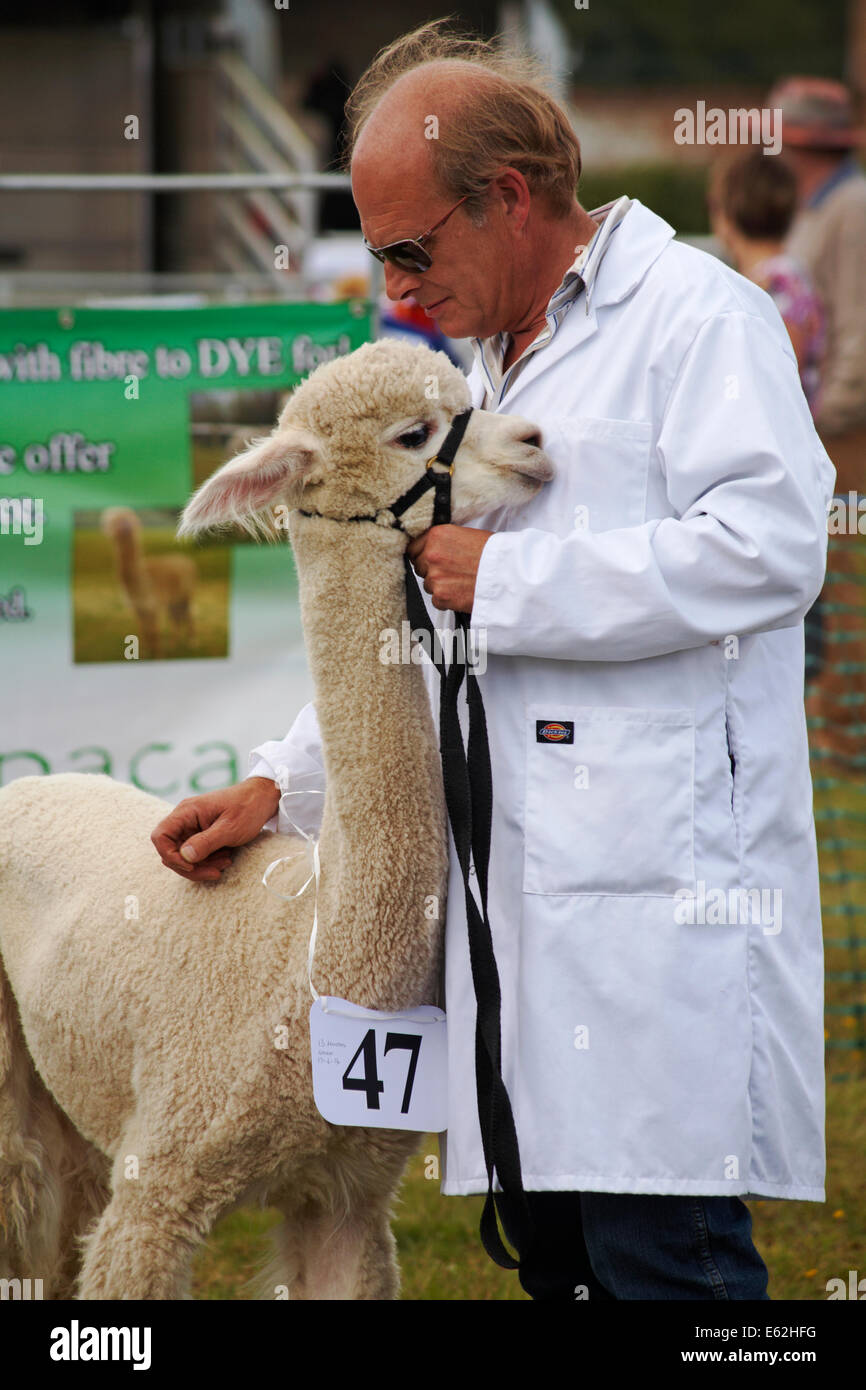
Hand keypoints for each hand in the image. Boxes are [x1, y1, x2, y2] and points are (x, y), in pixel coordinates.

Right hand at [151, 777, 280, 880]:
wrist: (263, 798)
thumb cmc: (248, 807)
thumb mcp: (230, 828)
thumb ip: (206, 842)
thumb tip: (184, 856)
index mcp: (186, 812)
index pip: (160, 836)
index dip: (170, 855)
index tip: (191, 865)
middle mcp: (185, 819)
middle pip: (171, 851)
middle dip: (191, 866)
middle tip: (215, 872)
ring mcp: (192, 827)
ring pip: (184, 856)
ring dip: (202, 866)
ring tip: (225, 863)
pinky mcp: (201, 834)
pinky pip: (196, 854)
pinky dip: (208, 861)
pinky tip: (225, 859)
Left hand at [405, 524, 492, 612]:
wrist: (509, 574)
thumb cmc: (494, 554)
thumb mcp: (467, 535)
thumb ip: (444, 541)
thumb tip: (432, 548)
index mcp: (437, 535)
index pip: (413, 546)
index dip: (422, 553)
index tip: (430, 558)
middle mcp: (432, 555)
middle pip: (419, 566)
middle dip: (431, 570)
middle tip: (451, 570)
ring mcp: (435, 576)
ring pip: (428, 584)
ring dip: (440, 585)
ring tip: (461, 581)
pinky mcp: (441, 596)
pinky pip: (436, 600)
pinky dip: (447, 599)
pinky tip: (462, 591)